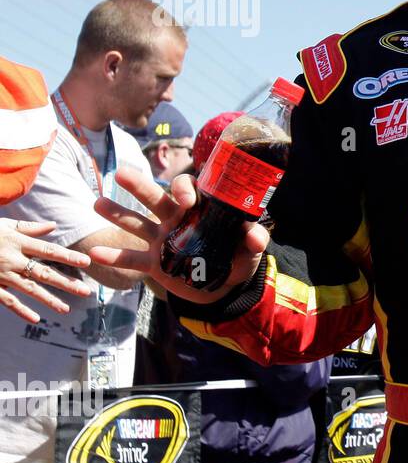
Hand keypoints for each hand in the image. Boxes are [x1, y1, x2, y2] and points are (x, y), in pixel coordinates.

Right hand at [0, 219, 94, 322]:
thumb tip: (53, 226)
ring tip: (66, 309)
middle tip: (86, 291)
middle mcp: (11, 259)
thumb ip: (29, 227)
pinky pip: (8, 300)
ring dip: (49, 300)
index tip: (87, 261)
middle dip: (66, 283)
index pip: (48, 250)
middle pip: (43, 273)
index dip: (68, 256)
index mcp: (16, 242)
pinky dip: (21, 310)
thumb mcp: (4, 225)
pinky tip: (36, 318)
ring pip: (29, 289)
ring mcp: (0, 274)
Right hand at [86, 166, 269, 304]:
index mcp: (199, 211)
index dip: (185, 189)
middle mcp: (175, 220)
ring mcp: (161, 240)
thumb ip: (253, 240)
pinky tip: (95, 253)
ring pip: (136, 222)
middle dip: (139, 185)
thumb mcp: (250, 250)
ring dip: (118, 213)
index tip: (186, 200)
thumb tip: (255, 236)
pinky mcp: (154, 264)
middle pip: (155, 197)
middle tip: (121, 174)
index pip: (189, 189)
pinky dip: (114, 256)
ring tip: (98, 204)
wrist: (223, 289)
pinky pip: (132, 258)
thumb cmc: (237, 259)